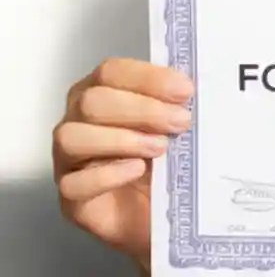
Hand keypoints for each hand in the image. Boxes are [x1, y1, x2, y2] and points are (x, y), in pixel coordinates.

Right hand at [52, 58, 193, 270]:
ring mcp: (68, 160)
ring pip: (73, 137)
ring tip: (160, 148)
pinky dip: (108, 174)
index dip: (148, 78)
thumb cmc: (165, 161)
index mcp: (102, 93)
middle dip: (142, 109)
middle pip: (93, 101)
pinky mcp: (71, 198)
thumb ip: (178, 107)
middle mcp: (78, 121)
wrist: (160, 214)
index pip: (111, 71)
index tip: (186, 91)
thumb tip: (195, 92)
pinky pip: (74, 183)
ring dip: (122, 139)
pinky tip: (137, 170)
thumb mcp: (176, 128)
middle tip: (181, 123)